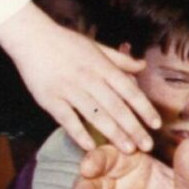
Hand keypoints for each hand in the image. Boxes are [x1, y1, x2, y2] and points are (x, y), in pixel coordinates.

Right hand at [0, 3, 158, 150]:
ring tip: (128, 150)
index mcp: (102, 67)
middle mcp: (89, 79)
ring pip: (96, 115)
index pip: (129, 90)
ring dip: (113, 133)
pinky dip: (79, 133)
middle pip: (116, 106)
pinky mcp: (50, 99)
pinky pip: (67, 119)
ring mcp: (69, 90)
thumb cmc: (66, 43)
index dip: (144, 108)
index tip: (156, 124)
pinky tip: (91, 146)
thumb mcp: (97, 47)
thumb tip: (143, 66)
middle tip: (147, 145)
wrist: (32, 38)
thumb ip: (120, 60)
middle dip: (134, 128)